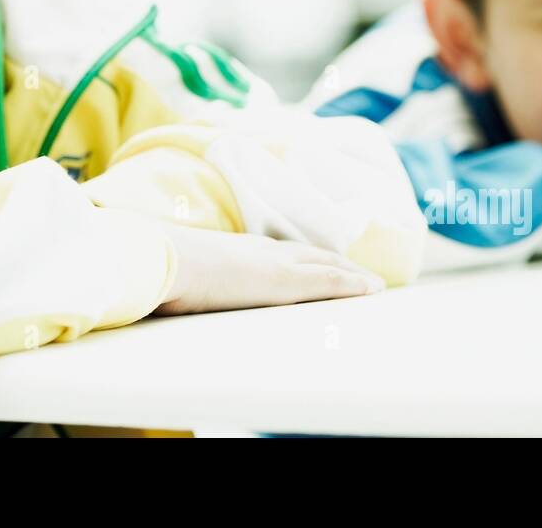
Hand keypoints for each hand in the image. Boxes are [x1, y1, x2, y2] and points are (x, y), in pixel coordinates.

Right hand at [151, 222, 385, 315]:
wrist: (168, 260)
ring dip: (352, 274)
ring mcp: (276, 263)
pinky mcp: (285, 281)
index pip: (283, 252)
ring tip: (374, 284)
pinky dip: (353, 284)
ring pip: (326, 266)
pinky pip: (329, 282)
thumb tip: (175, 292)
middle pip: (312, 255)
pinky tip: (371, 289)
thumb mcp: (183, 275)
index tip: (324, 263)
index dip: (306, 257)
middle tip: (362, 275)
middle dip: (338, 264)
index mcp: (241, 249)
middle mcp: (263, 250)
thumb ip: (190, 279)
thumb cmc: (167, 268)